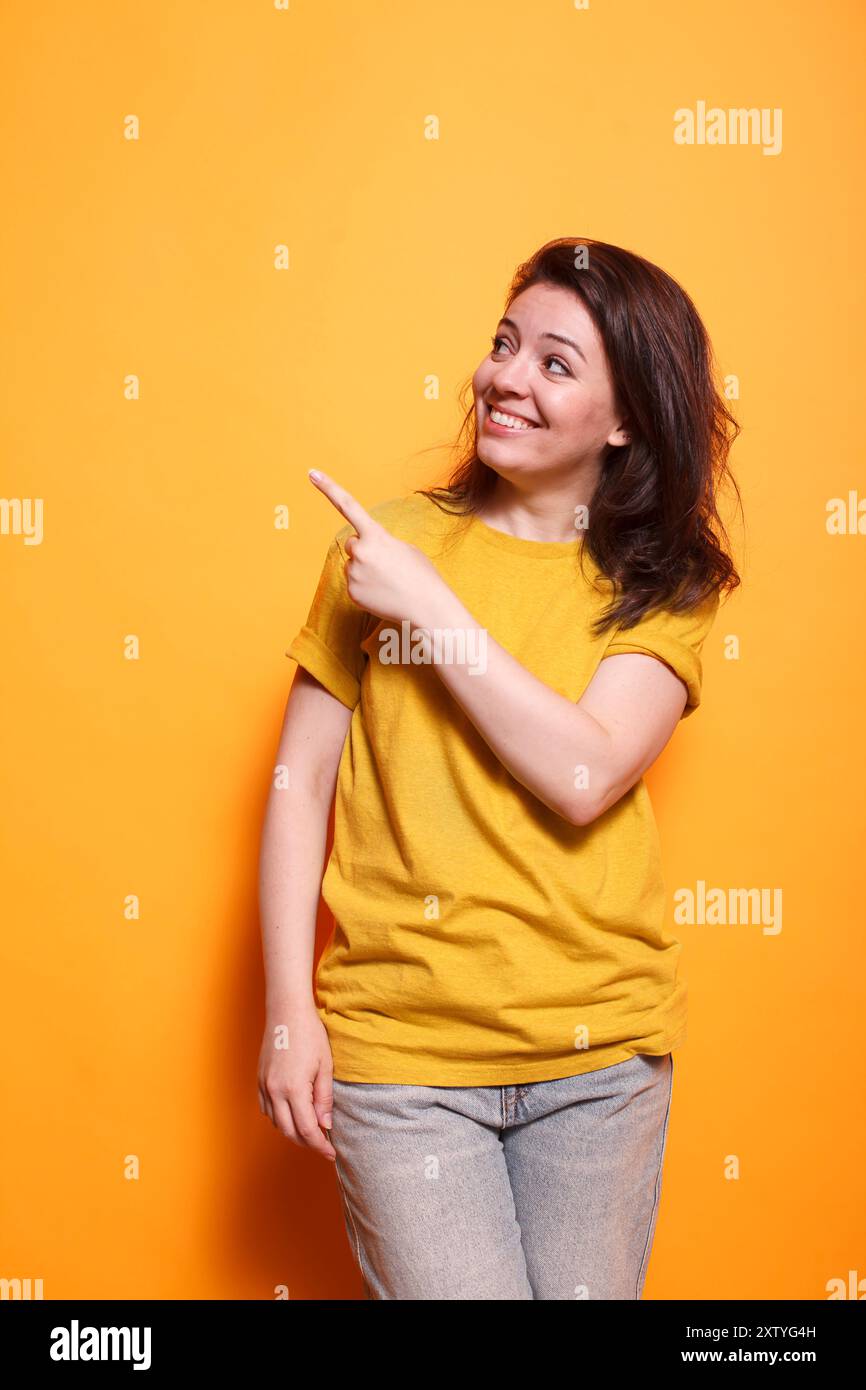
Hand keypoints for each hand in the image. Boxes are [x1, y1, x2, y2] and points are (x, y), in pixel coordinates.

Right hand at [257, 1005, 336, 1161]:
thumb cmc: (310, 1034)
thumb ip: (324, 1098)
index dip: (320, 1145)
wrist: (287, 1012)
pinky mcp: (260, 1080)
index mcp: (294, 1089)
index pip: (307, 1129)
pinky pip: (267, 1109)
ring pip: (276, 1122)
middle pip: (289, 1131)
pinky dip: (279, 1118)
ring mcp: (264, 1086)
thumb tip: (325, 1125)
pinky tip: (292, 1114)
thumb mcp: (325, 1066)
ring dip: (292, 1132)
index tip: (331, 1153)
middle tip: (323, 1145)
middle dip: (307, 1143)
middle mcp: (275, 1091)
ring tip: (311, 1131)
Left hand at [308, 469, 447, 626]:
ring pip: (354, 565)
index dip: (329, 488)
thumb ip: (381, 543)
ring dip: (367, 570)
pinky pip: (354, 583)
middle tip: (389, 565)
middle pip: (353, 544)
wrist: (426, 607)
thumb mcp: (405, 548)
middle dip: (366, 550)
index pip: (348, 506)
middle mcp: (360, 552)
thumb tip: (366, 551)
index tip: (312, 473)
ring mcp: (354, 574)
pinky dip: (366, 587)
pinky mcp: (351, 593)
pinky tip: (383, 593)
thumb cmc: (421, 575)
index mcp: (375, 536)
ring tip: (389, 581)